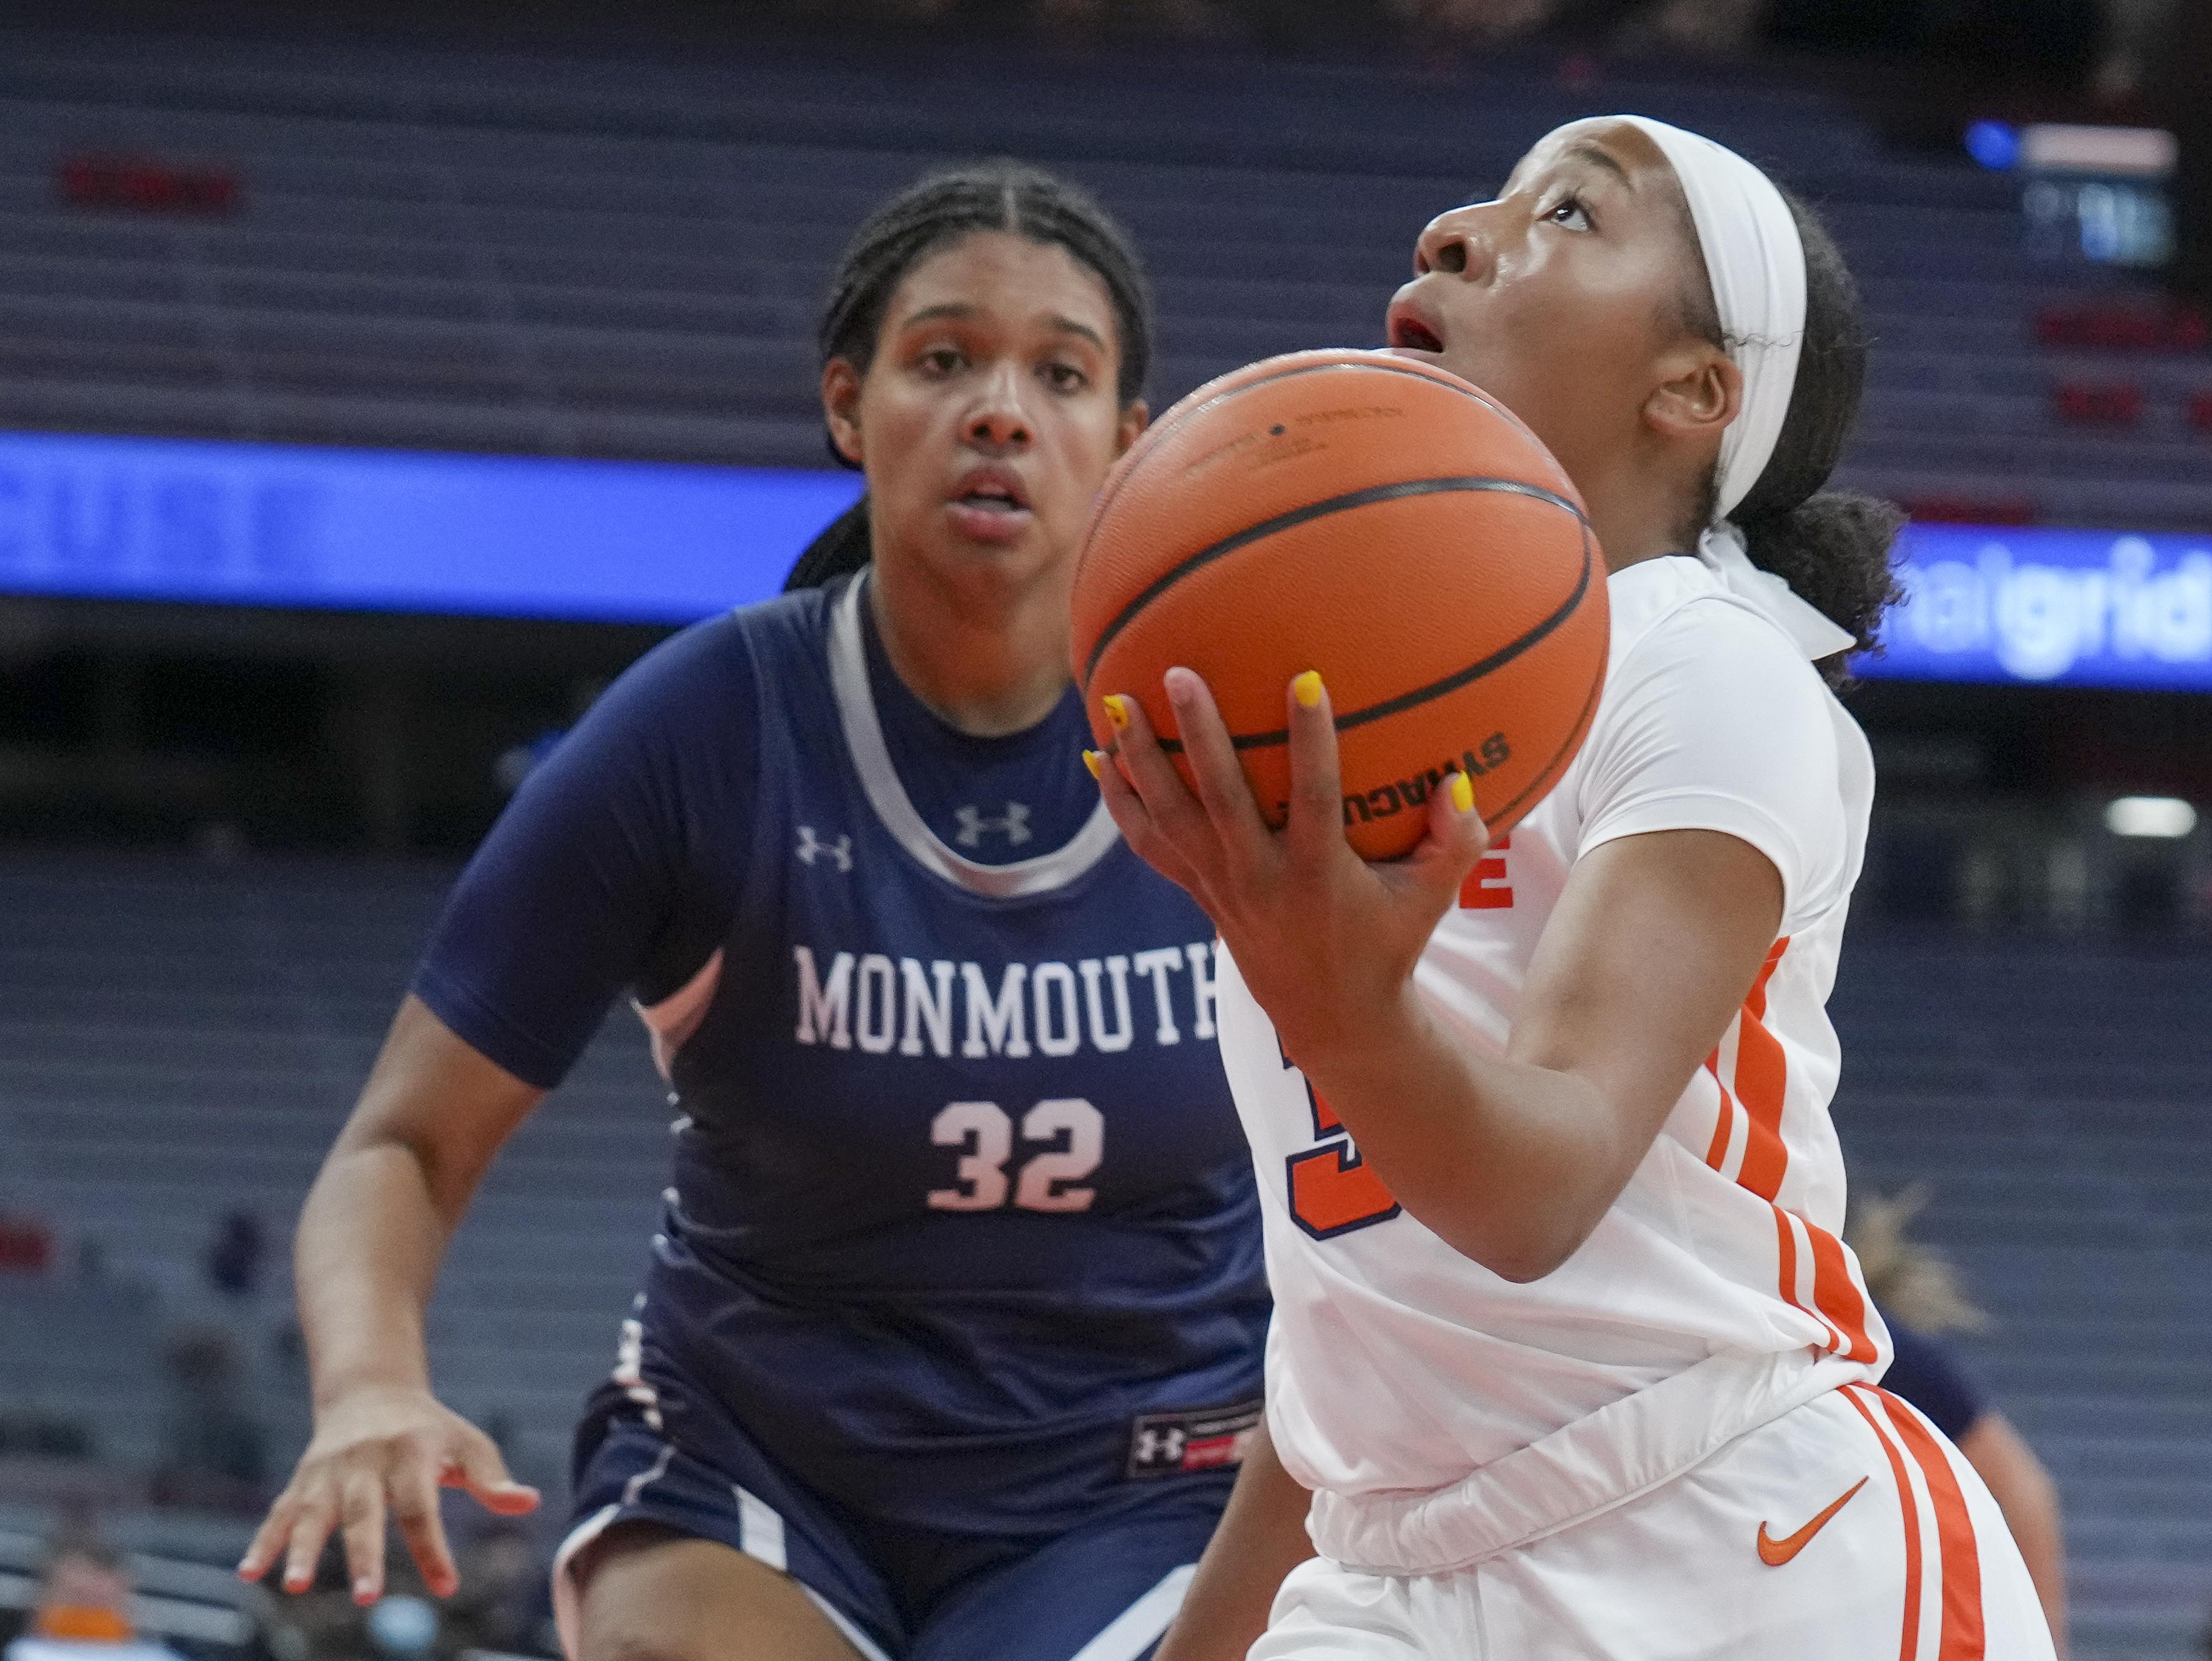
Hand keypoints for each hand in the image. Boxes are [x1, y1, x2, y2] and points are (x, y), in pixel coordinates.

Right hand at [238, 1383, 538, 1603]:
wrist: (372, 1392)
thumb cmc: (431, 1430)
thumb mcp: (467, 1443)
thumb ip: (492, 1479)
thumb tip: (529, 1503)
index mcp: (412, 1452)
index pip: (422, 1507)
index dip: (433, 1548)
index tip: (446, 1586)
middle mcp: (366, 1461)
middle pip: (365, 1512)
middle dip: (365, 1555)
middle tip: (370, 1597)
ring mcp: (329, 1472)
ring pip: (312, 1513)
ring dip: (301, 1549)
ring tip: (295, 1586)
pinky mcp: (303, 1481)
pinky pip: (279, 1513)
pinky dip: (263, 1542)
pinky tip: (248, 1574)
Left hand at [1091, 667, 1488, 1061]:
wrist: (1331, 1018)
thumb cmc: (1389, 944)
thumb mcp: (1432, 900)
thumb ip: (1457, 843)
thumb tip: (1461, 781)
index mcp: (1319, 874)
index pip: (1314, 798)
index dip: (1310, 741)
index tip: (1305, 679)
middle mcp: (1260, 878)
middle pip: (1219, 801)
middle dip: (1197, 737)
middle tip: (1178, 675)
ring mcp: (1221, 886)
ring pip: (1170, 818)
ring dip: (1140, 761)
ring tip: (1115, 701)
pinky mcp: (1198, 892)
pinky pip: (1150, 844)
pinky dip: (1121, 803)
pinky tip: (1097, 757)